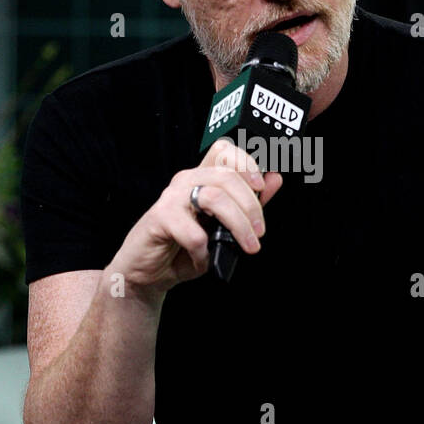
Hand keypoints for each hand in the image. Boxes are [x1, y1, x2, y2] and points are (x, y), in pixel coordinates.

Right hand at [107, 138, 284, 303]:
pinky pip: (193, 232)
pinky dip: (204, 251)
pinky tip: (203, 259)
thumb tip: (275, 179)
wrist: (148, 273)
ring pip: (214, 198)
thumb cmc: (184, 249)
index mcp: (202, 178)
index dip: (247, 163)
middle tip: (259, 233)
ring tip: (247, 247)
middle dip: (251, 206)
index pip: (224, 151)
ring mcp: (171, 198)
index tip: (262, 186)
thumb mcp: (224, 228)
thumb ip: (248, 203)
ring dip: (238, 225)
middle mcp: (186, 181)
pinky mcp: (159, 219)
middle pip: (226, 176)